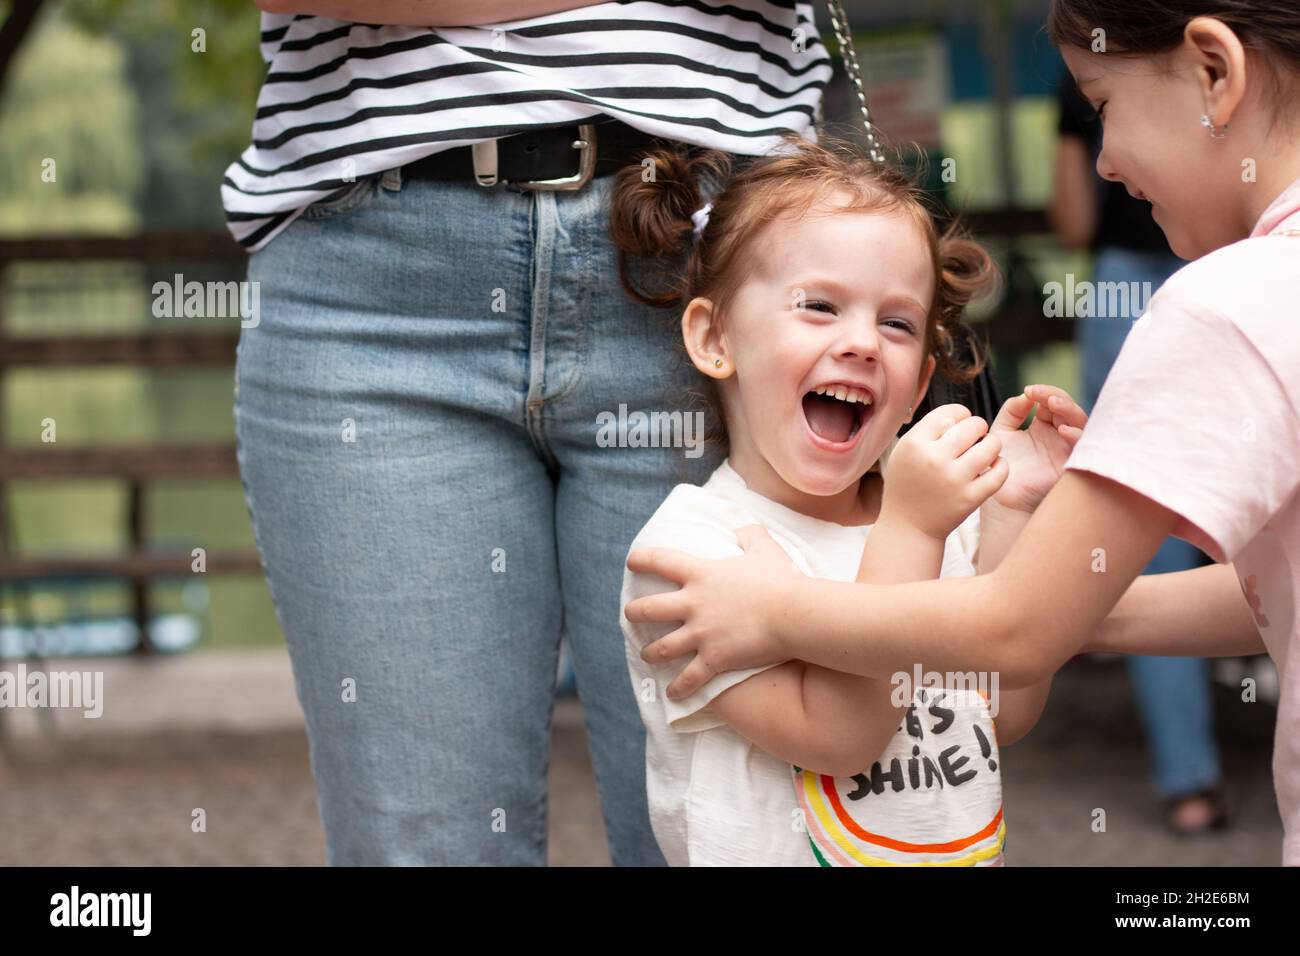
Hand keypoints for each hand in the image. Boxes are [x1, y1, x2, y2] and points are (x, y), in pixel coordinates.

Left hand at [624, 525, 796, 698]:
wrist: (793, 614)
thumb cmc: (781, 580)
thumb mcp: (765, 548)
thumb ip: (750, 534)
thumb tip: (741, 529)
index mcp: (701, 574)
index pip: (660, 561)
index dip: (642, 560)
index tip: (631, 562)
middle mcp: (693, 604)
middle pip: (647, 609)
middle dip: (634, 612)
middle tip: (630, 614)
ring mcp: (701, 633)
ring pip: (661, 647)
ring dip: (649, 653)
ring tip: (645, 656)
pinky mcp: (714, 658)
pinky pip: (689, 678)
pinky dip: (678, 688)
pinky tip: (671, 694)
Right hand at [879, 403, 1008, 539]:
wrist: (908, 526)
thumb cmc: (908, 483)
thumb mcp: (904, 451)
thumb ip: (927, 430)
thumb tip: (961, 413)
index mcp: (915, 443)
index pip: (950, 412)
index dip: (961, 414)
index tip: (960, 424)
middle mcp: (934, 459)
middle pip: (973, 425)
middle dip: (979, 427)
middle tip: (976, 436)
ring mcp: (954, 479)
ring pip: (991, 445)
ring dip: (993, 444)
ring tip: (987, 449)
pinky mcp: (970, 498)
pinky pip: (999, 472)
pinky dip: (1001, 466)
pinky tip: (994, 466)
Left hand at [988, 384, 1087, 513]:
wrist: (1001, 495)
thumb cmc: (1002, 464)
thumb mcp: (1002, 431)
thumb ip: (1011, 411)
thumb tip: (1025, 396)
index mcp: (1043, 425)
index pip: (1052, 400)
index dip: (1044, 392)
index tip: (1029, 390)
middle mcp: (1058, 435)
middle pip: (1068, 408)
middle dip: (1057, 397)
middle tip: (1042, 395)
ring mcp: (1066, 448)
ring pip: (1080, 423)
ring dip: (1069, 410)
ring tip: (1053, 404)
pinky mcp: (1070, 465)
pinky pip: (1081, 448)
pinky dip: (1076, 436)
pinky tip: (1063, 430)